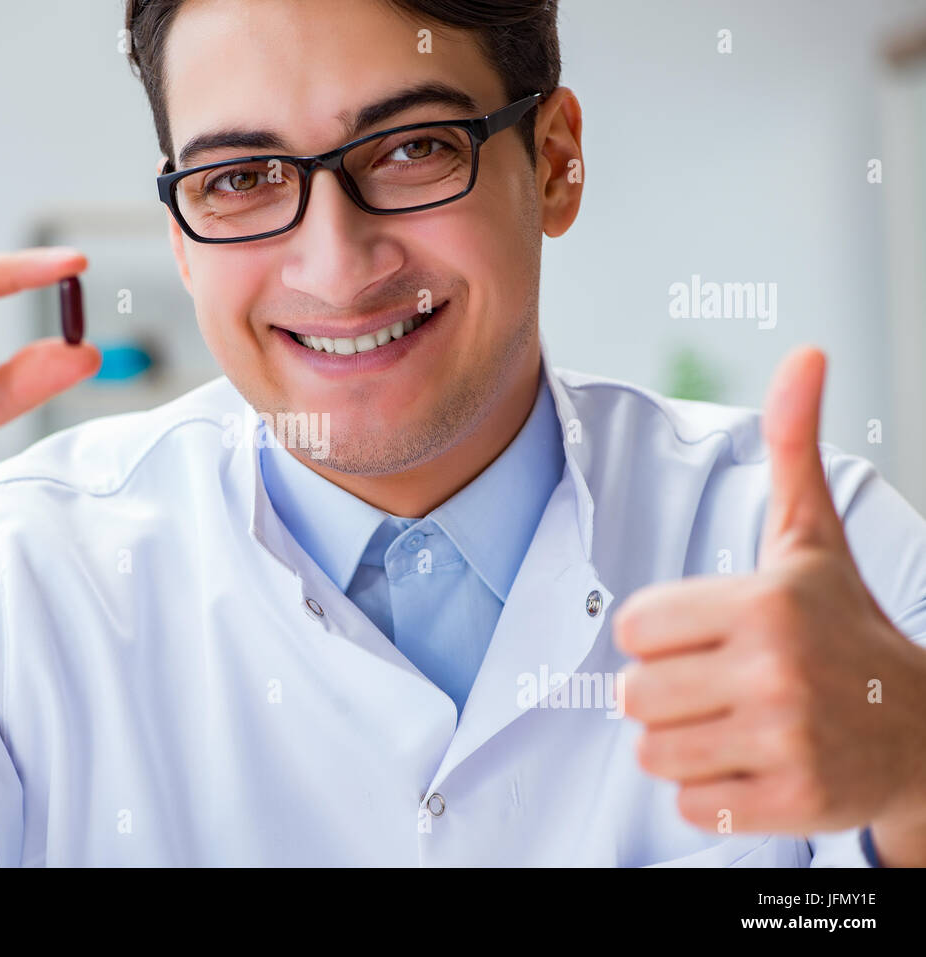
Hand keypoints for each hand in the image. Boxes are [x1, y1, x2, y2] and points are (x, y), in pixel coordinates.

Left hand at [613, 346, 925, 861]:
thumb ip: (793, 449)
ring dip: (682, 741)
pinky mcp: (791, 804)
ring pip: (652, 750)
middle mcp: (775, 671)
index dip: (659, 633)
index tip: (704, 633)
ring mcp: (785, 741)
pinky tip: (753, 763)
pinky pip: (688, 803)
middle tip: (718, 683)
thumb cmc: (844, 628)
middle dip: (666, 690)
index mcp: (765, 602)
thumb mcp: (813, 541)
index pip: (631, 627)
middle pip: (633, 693)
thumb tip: (806, 353)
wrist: (921, 732)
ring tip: (733, 721)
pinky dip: (710, 791)